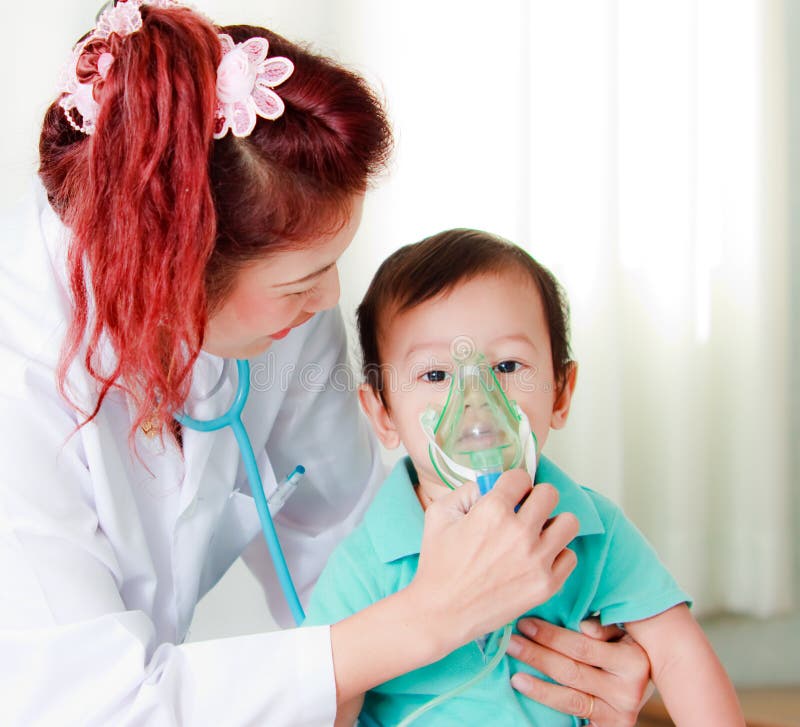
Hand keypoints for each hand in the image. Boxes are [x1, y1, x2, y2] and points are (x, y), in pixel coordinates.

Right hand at [410, 471, 578, 649]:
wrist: (441, 612)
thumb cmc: (438, 563)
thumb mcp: (439, 514)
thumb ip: (466, 491)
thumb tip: (491, 485)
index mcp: (492, 510)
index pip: (521, 476)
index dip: (513, 483)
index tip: (509, 493)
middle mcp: (519, 532)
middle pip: (550, 494)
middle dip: (536, 498)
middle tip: (526, 510)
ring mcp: (536, 560)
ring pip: (569, 523)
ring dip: (553, 524)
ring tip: (538, 533)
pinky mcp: (546, 585)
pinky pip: (569, 556)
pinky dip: (556, 555)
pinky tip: (537, 558)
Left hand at [507, 617, 651, 726]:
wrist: (642, 687)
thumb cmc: (625, 650)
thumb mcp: (621, 635)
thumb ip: (603, 628)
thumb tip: (582, 626)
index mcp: (632, 661)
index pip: (581, 647)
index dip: (550, 636)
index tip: (524, 624)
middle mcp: (628, 691)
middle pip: (571, 672)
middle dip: (536, 656)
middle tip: (511, 642)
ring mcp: (618, 714)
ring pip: (570, 700)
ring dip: (538, 688)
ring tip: (515, 677)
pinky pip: (575, 720)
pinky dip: (553, 712)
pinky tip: (533, 701)